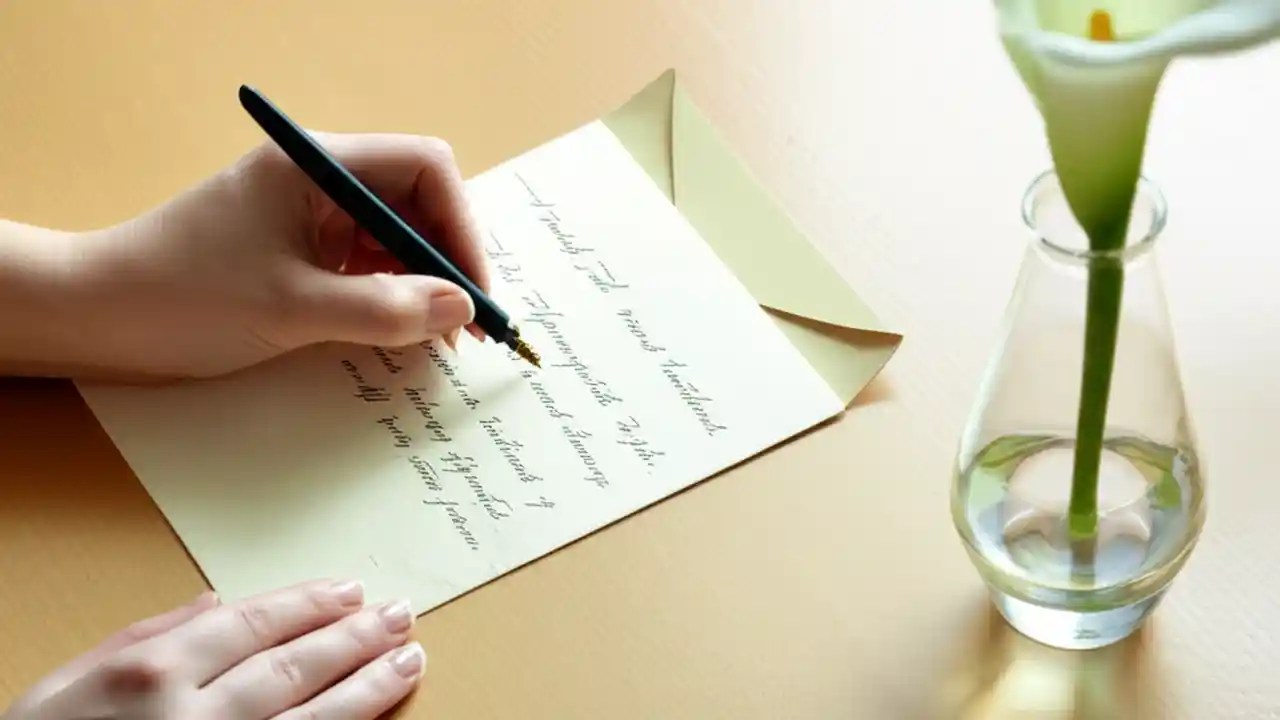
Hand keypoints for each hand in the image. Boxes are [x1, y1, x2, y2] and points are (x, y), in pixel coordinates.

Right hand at [2, 580, 424, 719]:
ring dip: (368, 689)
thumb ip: (145, 636)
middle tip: (400, 617)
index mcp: (151, 673)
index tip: (351, 591)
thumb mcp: (67, 683)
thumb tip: (215, 603)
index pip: (252, 625)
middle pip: (294, 669)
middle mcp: (193, 717)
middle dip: (355, 639)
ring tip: (409, 661)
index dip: (308, 606)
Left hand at [67, 132, 489, 378]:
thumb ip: (383, 309)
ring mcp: (308, 214)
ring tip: (442, 336)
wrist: (98, 316)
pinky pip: (366, 264)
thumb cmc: (183, 297)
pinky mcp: (300, 248)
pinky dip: (392, 295)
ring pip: (395, 236)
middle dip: (449, 259)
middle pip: (417, 202)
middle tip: (470, 324)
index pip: (423, 167)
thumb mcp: (292, 308)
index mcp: (314, 164)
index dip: (461, 226)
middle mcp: (318, 179)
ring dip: (424, 282)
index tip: (472, 290)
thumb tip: (459, 308)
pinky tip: (404, 331)